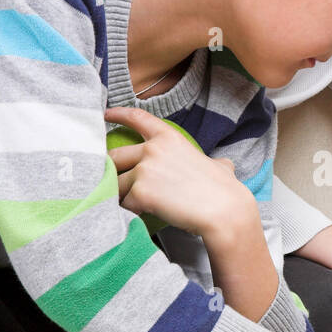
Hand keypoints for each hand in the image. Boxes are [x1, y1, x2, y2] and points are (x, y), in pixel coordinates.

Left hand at [103, 106, 253, 239]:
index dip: (118, 115)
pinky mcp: (140, 193)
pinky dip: (131, 211)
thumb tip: (221, 166)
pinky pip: (125, 203)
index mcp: (169, 138)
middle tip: (113, 181)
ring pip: (118, 184)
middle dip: (110, 169)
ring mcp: (144, 170)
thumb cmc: (225, 191)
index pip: (137, 118)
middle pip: (115, 156)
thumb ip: (211, 162)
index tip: (106, 115)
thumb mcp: (219, 165)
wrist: (224, 211)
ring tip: (134, 206)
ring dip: (122, 196)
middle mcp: (152, 149)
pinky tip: (141, 216)